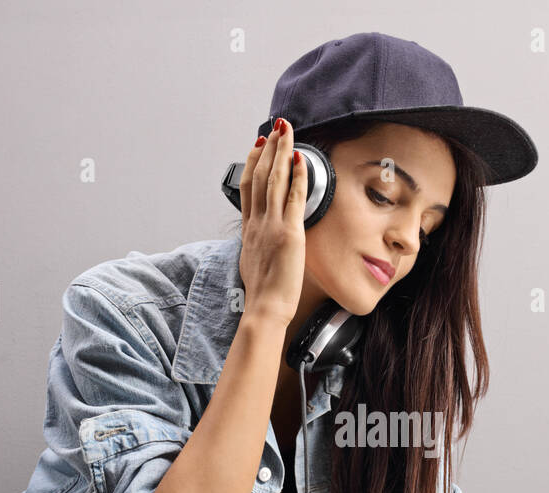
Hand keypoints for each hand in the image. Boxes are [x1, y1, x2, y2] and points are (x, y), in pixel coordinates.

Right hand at [238, 118, 306, 324]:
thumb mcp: (252, 262)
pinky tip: (300, 159)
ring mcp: (272, 225)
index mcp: (248, 229)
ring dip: (281, 153)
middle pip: (260, 176)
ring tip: (286, 132)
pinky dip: (297, 176)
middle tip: (275, 129)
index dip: (252, 163)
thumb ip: (256, 244)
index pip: (248, 187)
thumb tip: (259, 240)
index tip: (258, 146)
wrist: (264, 308)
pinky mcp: (289, 233)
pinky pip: (294, 197)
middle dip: (268, 149)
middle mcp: (257, 222)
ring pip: (275, 180)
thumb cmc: (262, 293)